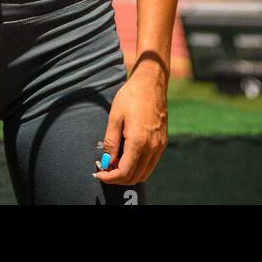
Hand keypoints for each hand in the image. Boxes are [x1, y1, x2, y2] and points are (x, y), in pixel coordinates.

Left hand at [94, 72, 167, 187]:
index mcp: (139, 142)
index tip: (99, 173)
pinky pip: (150, 164)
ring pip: (144, 174)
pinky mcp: (162, 143)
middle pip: (134, 177)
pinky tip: (127, 157)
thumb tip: (107, 162)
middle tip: (105, 169)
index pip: (124, 172)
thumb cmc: (131, 96)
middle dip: (117, 178)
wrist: (151, 83)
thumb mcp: (115, 117)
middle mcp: (152, 148)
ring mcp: (159, 146)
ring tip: (114, 164)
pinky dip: (138, 167)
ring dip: (128, 174)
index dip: (109, 177)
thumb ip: (110, 142)